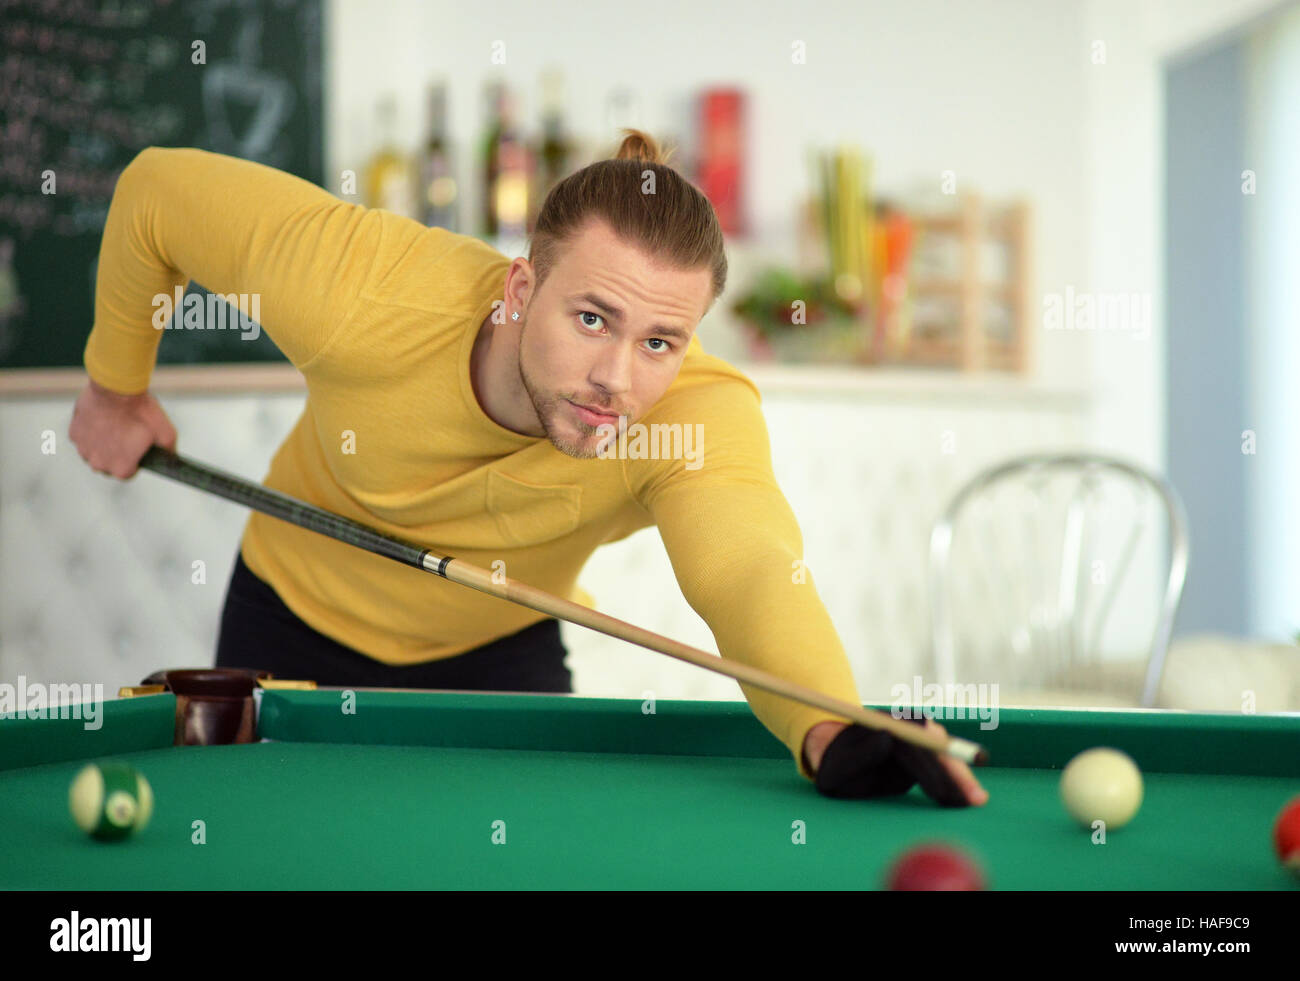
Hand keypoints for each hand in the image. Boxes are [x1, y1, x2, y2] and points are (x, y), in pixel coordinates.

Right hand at [69, 378, 176, 478]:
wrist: (116, 387)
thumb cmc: (141, 411)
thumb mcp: (166, 433)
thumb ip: (168, 451)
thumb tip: (170, 457)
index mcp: (121, 469)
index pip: (129, 472)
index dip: (135, 459)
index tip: (137, 447)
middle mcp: (99, 464)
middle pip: (109, 464)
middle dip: (118, 453)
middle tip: (127, 434)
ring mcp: (83, 449)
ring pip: (95, 452)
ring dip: (103, 444)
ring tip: (115, 426)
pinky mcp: (74, 433)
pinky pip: (84, 438)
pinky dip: (91, 431)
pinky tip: (102, 419)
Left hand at [806, 716, 987, 806]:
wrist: (838, 754)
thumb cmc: (835, 764)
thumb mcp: (836, 766)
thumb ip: (859, 755)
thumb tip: (887, 738)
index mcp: (885, 725)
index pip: (913, 744)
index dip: (931, 768)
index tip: (941, 792)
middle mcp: (906, 723)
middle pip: (938, 746)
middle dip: (957, 774)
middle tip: (976, 801)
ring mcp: (918, 733)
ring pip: (945, 751)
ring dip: (961, 776)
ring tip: (976, 801)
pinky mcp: (925, 745)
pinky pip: (944, 760)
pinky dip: (955, 777)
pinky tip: (965, 796)